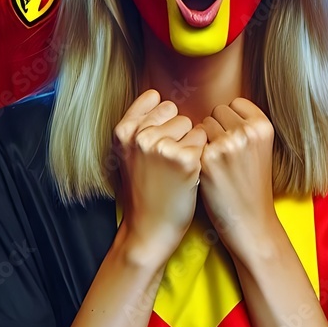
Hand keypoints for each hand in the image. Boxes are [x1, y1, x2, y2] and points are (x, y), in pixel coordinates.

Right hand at [113, 90, 205, 269]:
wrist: (148, 230)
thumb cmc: (143, 189)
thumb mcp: (127, 153)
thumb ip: (138, 124)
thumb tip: (158, 97)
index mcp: (123, 131)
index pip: (155, 100)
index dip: (162, 120)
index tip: (157, 141)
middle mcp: (141, 136)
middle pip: (176, 112)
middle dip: (177, 132)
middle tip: (166, 162)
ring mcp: (162, 147)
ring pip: (192, 126)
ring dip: (191, 144)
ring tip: (177, 169)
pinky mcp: (185, 160)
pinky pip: (204, 141)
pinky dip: (201, 155)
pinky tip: (189, 174)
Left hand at [196, 99, 280, 264]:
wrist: (250, 221)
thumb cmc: (251, 184)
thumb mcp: (259, 148)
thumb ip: (245, 124)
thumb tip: (218, 107)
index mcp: (263, 126)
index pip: (235, 103)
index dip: (230, 122)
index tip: (236, 142)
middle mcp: (247, 131)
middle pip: (217, 111)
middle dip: (216, 129)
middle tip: (225, 155)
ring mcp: (227, 145)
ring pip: (202, 125)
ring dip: (203, 140)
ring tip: (216, 164)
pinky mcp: (207, 160)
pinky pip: (192, 143)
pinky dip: (195, 155)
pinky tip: (206, 172)